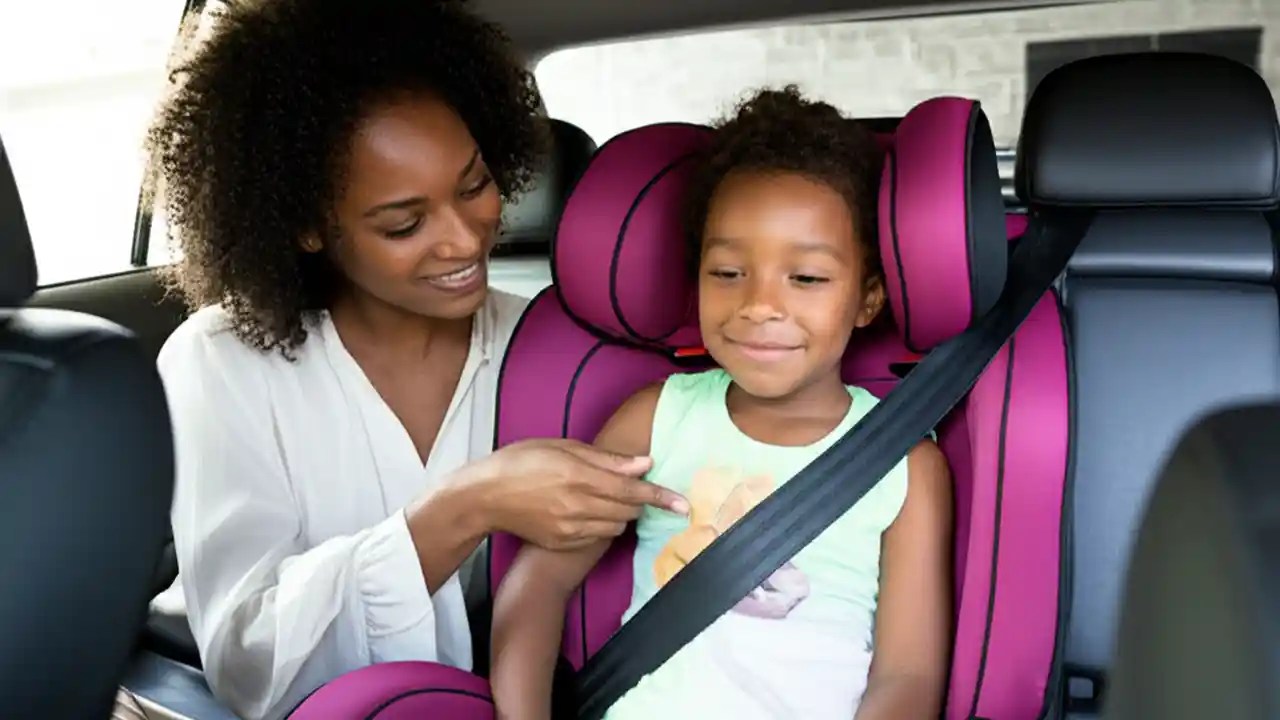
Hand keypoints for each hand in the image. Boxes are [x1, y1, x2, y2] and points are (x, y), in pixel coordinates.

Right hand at [471, 438, 687, 550]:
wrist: (485, 498)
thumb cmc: (520, 462)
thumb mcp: (561, 447)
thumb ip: (605, 459)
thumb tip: (643, 463)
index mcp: (577, 475)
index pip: (631, 489)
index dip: (660, 496)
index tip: (683, 503)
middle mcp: (577, 504)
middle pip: (629, 509)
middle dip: (640, 500)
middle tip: (635, 488)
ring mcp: (570, 527)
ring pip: (617, 525)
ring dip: (622, 512)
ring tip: (604, 496)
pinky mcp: (563, 541)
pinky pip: (598, 536)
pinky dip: (603, 523)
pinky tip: (588, 510)